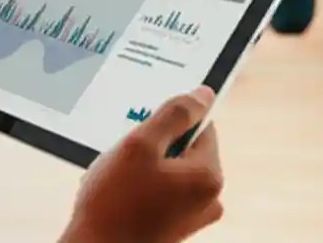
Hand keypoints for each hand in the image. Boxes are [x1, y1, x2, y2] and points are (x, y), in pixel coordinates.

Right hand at [60, 87, 223, 242]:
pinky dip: (141, 187)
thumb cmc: (113, 204)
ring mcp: (191, 216)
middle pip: (184, 148)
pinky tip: (117, 194)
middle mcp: (208, 198)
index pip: (201, 125)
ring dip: (143, 166)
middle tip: (125, 156)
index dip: (170, 121)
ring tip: (117, 179)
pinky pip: (162, 191)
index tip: (144, 130)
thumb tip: (203, 94)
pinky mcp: (174, 227)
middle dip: (153, 146)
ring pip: (169, 169)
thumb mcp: (141, 145)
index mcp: (209, 176)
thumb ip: (174, 115)